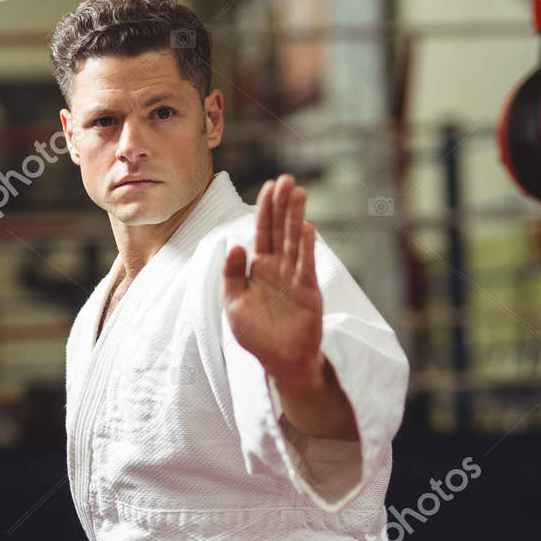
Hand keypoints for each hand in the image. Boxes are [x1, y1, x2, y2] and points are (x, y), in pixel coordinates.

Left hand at [222, 174, 322, 378]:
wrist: (280, 361)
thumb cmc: (256, 335)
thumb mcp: (234, 305)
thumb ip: (232, 276)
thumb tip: (236, 246)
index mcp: (259, 269)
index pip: (263, 233)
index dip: (266, 209)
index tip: (269, 186)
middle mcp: (279, 268)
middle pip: (281, 230)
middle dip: (282, 205)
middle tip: (286, 179)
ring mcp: (295, 278)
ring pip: (295, 241)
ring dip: (296, 217)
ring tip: (298, 193)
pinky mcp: (308, 291)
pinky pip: (306, 265)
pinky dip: (306, 246)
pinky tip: (308, 227)